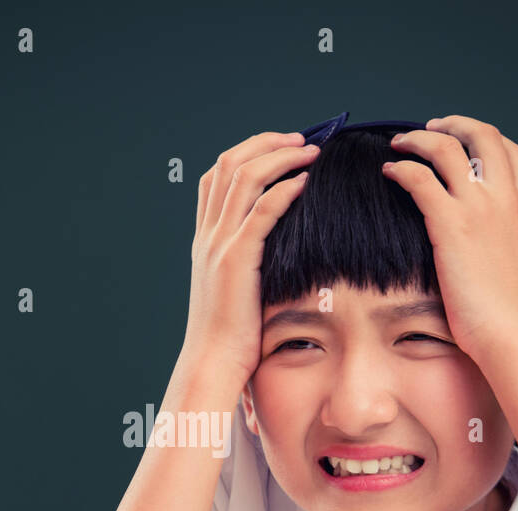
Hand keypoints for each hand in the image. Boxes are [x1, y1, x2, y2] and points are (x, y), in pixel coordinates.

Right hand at [182, 131, 318, 388]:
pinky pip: (263, 210)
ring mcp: (219, 244)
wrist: (212, 363)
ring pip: (245, 176)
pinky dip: (285, 189)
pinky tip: (307, 182)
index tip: (281, 149)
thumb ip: (248, 266)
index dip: (249, 153)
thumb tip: (278, 256)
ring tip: (311, 151)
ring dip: (281, 156)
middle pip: (230, 164)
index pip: (216, 176)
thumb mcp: (235, 292)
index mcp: (205, 239)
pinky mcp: (237, 259)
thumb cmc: (230, 337)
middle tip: (303, 139)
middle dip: (268, 143)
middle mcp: (208, 234)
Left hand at [382, 115, 517, 364]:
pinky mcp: (451, 226)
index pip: (514, 157)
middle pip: (485, 138)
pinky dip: (402, 168)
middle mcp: (508, 201)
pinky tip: (389, 171)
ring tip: (401, 142)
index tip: (470, 142)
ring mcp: (480, 210)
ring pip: (447, 148)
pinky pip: (420, 179)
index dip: (490, 142)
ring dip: (421, 138)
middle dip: (456, 125)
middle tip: (432, 128)